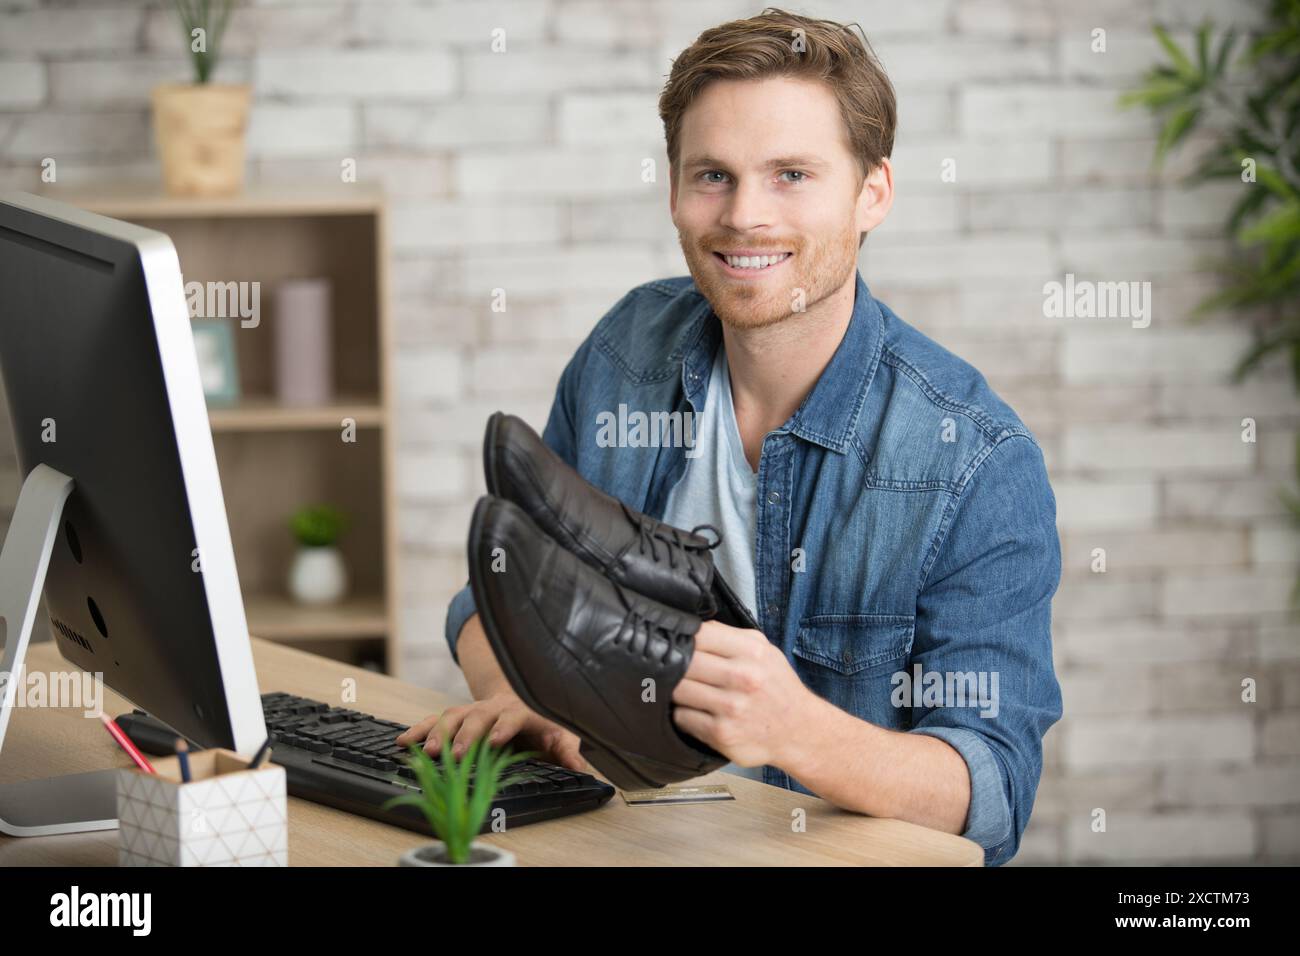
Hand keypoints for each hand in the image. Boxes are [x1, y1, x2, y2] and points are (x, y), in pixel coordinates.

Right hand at [395, 691, 586, 771]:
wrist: (521, 694)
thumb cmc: (540, 718)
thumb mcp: (558, 730)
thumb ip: (567, 749)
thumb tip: (582, 767)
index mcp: (520, 709)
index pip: (512, 716)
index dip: (504, 727)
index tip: (495, 741)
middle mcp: (493, 706)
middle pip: (477, 716)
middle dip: (465, 734)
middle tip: (453, 754)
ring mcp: (472, 709)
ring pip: (452, 715)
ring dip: (438, 732)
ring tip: (426, 751)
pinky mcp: (457, 716)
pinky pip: (435, 719)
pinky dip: (418, 729)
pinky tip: (403, 741)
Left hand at [671, 620, 814, 768]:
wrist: (799, 731)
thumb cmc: (777, 687)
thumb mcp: (764, 651)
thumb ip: (729, 636)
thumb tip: (690, 628)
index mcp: (752, 651)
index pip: (700, 634)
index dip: (685, 639)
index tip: (682, 646)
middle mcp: (743, 677)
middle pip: (685, 662)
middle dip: (676, 665)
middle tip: (678, 670)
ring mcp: (731, 707)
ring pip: (678, 690)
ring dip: (677, 691)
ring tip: (688, 692)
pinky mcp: (721, 733)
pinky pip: (681, 717)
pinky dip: (683, 714)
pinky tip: (696, 712)